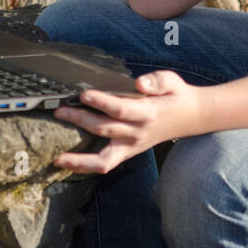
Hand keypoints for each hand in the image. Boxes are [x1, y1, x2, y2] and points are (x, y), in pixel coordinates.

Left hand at [51, 70, 201, 173]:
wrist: (189, 117)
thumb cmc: (175, 96)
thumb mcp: (172, 81)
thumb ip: (156, 81)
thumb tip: (140, 83)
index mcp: (148, 113)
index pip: (121, 109)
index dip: (102, 102)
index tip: (84, 93)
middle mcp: (138, 133)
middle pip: (105, 129)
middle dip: (80, 120)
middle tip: (60, 111)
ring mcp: (131, 146)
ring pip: (104, 159)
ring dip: (79, 158)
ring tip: (58, 156)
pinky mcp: (126, 153)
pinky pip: (104, 164)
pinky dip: (84, 166)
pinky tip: (65, 163)